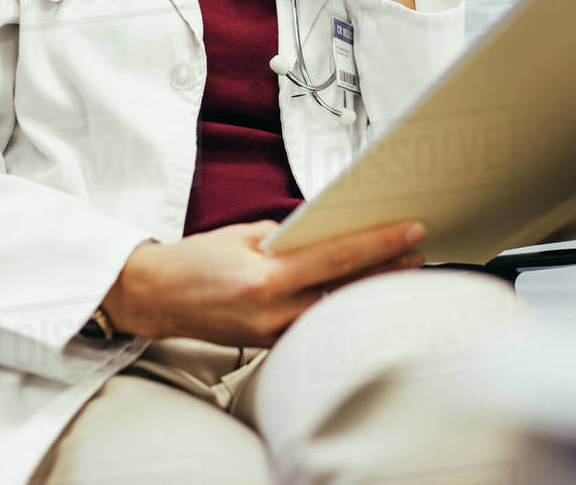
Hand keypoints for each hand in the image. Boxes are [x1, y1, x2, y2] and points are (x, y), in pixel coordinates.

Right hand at [102, 218, 426, 346]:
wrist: (156, 297)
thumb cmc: (198, 260)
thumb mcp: (245, 235)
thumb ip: (291, 237)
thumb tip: (333, 233)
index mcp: (267, 276)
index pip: (339, 256)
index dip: (381, 243)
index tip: (412, 230)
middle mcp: (273, 310)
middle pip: (347, 288)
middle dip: (388, 269)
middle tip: (419, 252)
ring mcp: (272, 333)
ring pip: (336, 310)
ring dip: (369, 291)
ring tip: (400, 272)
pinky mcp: (269, 344)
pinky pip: (315, 325)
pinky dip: (340, 307)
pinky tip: (360, 295)